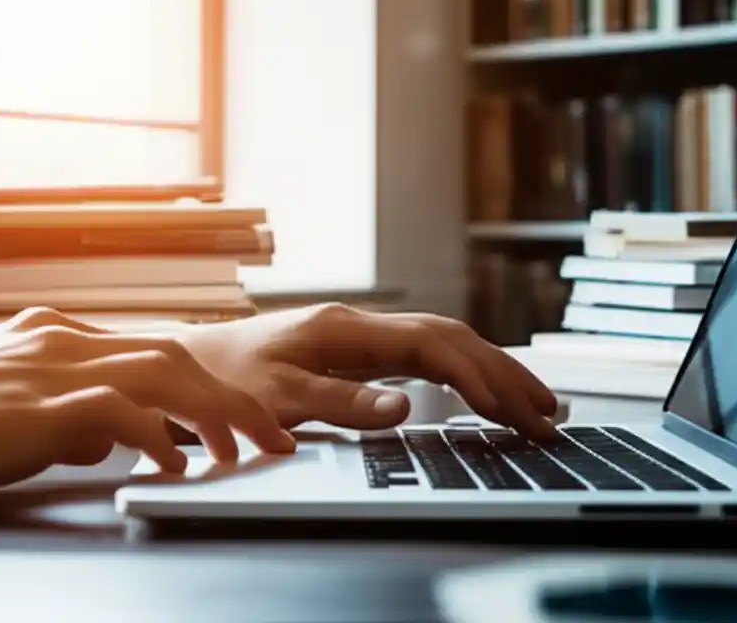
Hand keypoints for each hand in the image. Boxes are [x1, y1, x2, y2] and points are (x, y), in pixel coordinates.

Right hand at [0, 309, 293, 504]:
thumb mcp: (2, 406)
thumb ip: (59, 416)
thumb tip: (104, 443)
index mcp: (53, 336)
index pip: (151, 350)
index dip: (205, 382)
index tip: (240, 415)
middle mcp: (60, 340)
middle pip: (174, 354)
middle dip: (232, 396)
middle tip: (273, 436)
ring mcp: (48, 367)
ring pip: (162, 373)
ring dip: (216, 413)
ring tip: (247, 454)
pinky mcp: (32, 405)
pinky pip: (118, 412)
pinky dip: (157, 435)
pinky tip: (175, 464)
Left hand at [176, 304, 557, 436]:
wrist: (189, 366)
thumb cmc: (226, 382)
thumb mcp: (277, 398)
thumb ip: (341, 403)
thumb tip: (405, 408)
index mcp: (346, 329)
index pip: (430, 344)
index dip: (474, 374)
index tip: (506, 409)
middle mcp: (360, 325)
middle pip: (450, 339)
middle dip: (502, 373)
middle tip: (547, 413)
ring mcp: (361, 336)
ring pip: (443, 345)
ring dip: (490, 373)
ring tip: (534, 407)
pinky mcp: (356, 352)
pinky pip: (424, 358)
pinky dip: (460, 376)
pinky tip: (481, 395)